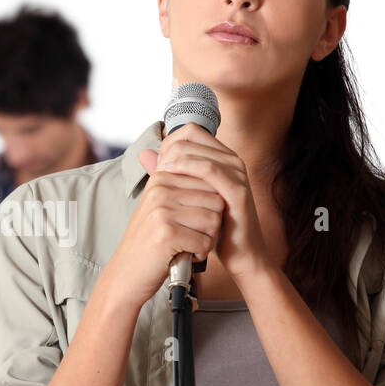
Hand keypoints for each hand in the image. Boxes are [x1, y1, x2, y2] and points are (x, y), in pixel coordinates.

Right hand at [101, 132, 225, 308]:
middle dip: (211, 224)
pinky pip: (205, 241)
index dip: (208, 207)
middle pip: (216, 200)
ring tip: (185, 245)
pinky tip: (183, 255)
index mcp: (161, 178)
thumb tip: (200, 160)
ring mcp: (162, 210)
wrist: (126, 274)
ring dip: (206, 239)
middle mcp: (160, 189)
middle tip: (188, 236)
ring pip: (214, 220)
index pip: (210, 183)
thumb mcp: (160, 206)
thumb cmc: (150, 242)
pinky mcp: (166, 233)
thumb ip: (179, 183)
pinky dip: (199, 254)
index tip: (188, 220)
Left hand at [152, 123, 274, 284]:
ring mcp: (237, 174)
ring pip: (197, 151)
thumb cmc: (214, 226)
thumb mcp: (188, 195)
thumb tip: (144, 153)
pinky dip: (186, 170)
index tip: (159, 163)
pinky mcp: (237, 190)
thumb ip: (168, 173)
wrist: (240, 254)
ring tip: (161, 174)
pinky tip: (171, 178)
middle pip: (191, 138)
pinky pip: (209, 170)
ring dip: (173, 160)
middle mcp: (232, 160)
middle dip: (168, 152)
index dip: (169, 142)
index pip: (190, 131)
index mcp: (221, 157)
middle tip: (157, 170)